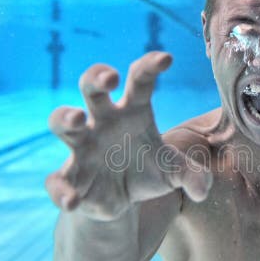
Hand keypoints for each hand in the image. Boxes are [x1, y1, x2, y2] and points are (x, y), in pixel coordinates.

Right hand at [45, 52, 210, 220]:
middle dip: (97, 77)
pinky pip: (57, 181)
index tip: (166, 59)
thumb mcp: (174, 172)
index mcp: (133, 112)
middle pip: (93, 88)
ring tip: (77, 119)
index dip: (149, 66)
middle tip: (110, 78)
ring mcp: (82, 147)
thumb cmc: (149, 171)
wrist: (123, 201)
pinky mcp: (69, 177)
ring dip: (66, 117)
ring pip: (62, 122)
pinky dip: (61, 191)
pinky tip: (72, 202)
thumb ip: (192, 175)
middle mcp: (103, 122)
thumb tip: (203, 188)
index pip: (139, 81)